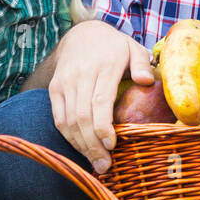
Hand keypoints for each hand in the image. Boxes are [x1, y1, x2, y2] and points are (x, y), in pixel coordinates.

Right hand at [48, 20, 155, 172]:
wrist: (81, 33)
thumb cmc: (114, 46)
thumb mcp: (133, 47)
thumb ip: (142, 63)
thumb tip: (145, 81)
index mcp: (104, 66)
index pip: (100, 101)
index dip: (103, 126)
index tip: (112, 145)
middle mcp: (80, 75)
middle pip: (82, 116)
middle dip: (93, 145)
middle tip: (105, 166)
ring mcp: (64, 83)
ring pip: (68, 121)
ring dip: (81, 146)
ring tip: (96, 164)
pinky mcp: (54, 90)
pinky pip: (58, 118)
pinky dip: (69, 137)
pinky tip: (83, 150)